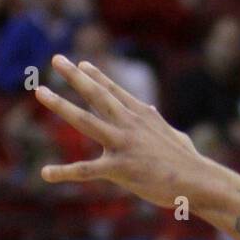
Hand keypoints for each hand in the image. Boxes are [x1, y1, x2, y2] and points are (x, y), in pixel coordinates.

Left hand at [34, 57, 207, 209]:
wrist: (199, 180)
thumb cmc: (189, 162)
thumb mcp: (174, 135)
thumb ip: (158, 122)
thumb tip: (152, 111)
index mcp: (142, 116)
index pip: (114, 91)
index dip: (96, 77)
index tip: (80, 63)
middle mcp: (129, 125)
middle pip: (97, 96)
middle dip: (75, 76)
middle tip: (56, 59)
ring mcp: (123, 144)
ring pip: (85, 121)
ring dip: (61, 105)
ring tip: (40, 91)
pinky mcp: (120, 168)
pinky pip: (86, 170)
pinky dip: (64, 172)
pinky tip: (45, 173)